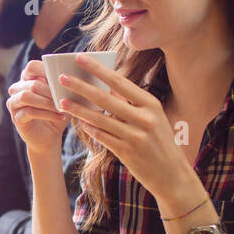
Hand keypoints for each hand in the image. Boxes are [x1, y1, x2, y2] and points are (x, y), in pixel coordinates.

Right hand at [7, 59, 68, 155]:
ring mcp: (14, 104)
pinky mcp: (16, 118)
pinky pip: (29, 112)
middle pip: (32, 83)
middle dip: (50, 90)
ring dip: (47, 102)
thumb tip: (74, 74)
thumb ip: (64, 85)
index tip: (62, 78)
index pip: (32, 67)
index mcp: (28, 79)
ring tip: (62, 107)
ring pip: (26, 96)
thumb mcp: (62, 97)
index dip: (46, 70)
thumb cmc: (57, 112)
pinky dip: (47, 114)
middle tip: (65, 97)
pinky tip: (60, 117)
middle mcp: (18, 89)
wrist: (50, 136)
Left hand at [57, 55, 196, 206]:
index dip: (98, 69)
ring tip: (62, 102)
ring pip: (100, 119)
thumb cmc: (160, 142)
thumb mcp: (153, 117)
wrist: (172, 175)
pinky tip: (80, 123)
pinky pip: (102, 137)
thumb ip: (131, 103)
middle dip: (81, 87)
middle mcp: (144, 118)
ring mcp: (135, 136)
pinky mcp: (127, 152)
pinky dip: (90, 129)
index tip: (80, 58)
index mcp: (150, 104)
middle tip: (61, 78)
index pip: (119, 82)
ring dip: (79, 110)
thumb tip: (107, 87)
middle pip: (106, 99)